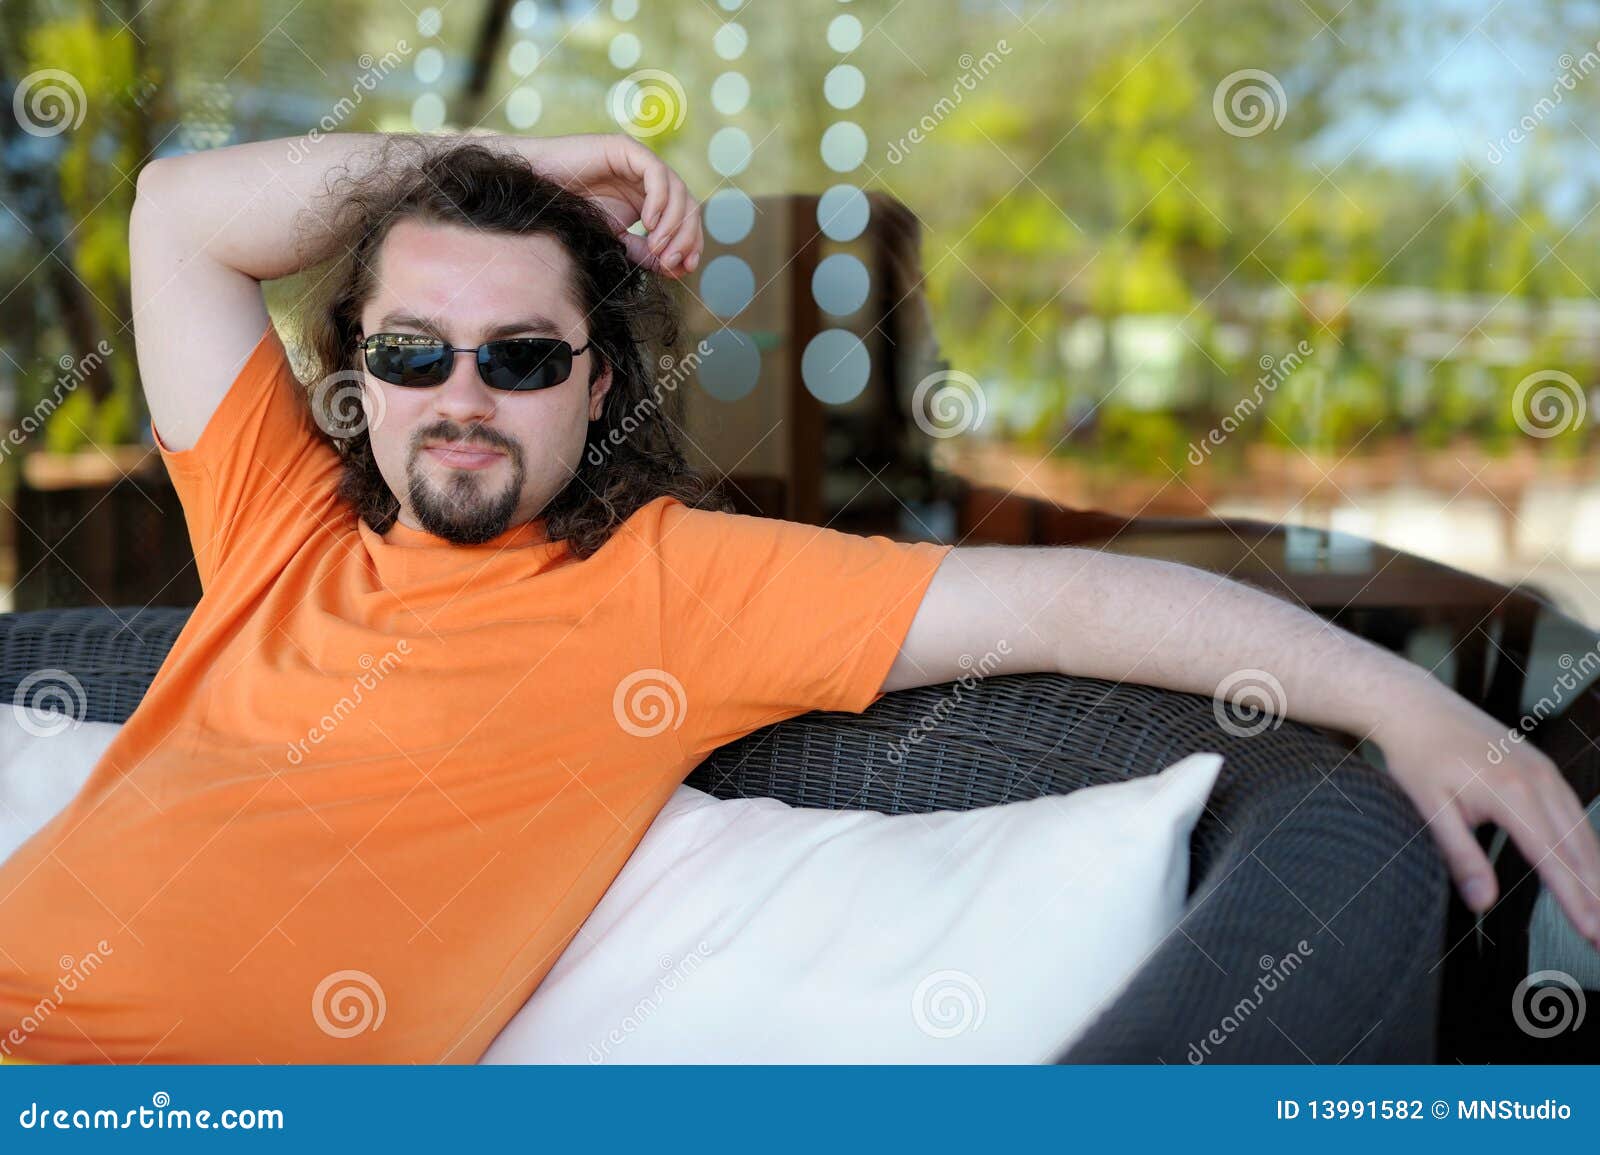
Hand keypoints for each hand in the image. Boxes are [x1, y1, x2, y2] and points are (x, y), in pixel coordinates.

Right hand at [521, 133, 702, 276]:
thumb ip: (642, 250)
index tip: (685, 269)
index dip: (691, 244)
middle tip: (671, 262)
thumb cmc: (568, 213)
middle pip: (688, 205)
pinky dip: (659, 200)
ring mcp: (639, 163)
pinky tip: (647, 223)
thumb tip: (670, 266)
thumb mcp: (613, 238)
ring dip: (673, 223)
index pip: (684, 220)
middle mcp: (649, 180)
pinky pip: (656, 174)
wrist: (533, 189)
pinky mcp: (626, 149)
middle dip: (686, 237)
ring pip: (678, 190)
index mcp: (649, 200)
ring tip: (657, 248)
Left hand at [1372, 698, 1599, 947]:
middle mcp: (1539, 780)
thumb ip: (1461, 856)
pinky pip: (1575, 812)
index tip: (1591, 932)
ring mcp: (1546, 770)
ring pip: (1583, 832)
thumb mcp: (1430, 808)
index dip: (1573, 900)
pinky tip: (1592, 870)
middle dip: (1596, 897)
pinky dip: (1588, 846)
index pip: (1552, 859)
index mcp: (1512, 793)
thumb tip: (1482, 902)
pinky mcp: (1544, 767)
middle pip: (1578, 849)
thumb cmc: (1418, 757)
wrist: (1417, 707)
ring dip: (1598, 875)